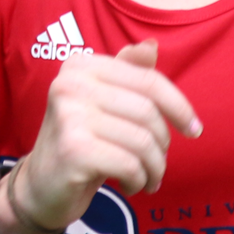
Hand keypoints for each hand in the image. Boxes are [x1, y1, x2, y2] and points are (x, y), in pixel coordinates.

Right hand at [0, 40, 200, 233]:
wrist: (39, 186)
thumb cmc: (80, 142)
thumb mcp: (104, 104)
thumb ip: (126, 74)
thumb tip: (151, 46)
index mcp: (80, 65)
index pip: (148, 80)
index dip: (179, 106)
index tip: (194, 130)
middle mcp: (70, 84)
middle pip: (148, 112)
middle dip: (163, 145)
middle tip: (157, 164)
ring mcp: (69, 116)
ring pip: (143, 142)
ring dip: (154, 168)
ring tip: (147, 179)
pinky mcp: (73, 151)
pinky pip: (130, 165)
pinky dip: (139, 181)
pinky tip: (130, 186)